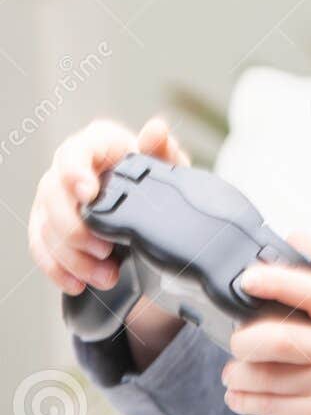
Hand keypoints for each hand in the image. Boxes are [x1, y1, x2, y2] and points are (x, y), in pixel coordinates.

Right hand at [30, 117, 191, 365]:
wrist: (149, 202)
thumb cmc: (154, 175)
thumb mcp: (165, 163)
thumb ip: (160, 148)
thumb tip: (156, 130)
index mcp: (94, 146)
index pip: (73, 154)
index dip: (75, 172)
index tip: (88, 193)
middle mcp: (65, 170)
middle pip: (52, 196)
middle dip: (76, 229)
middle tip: (107, 251)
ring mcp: (53, 198)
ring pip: (46, 228)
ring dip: (73, 257)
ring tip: (107, 277)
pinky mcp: (48, 225)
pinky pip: (41, 248)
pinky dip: (57, 269)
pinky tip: (77, 284)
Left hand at [221, 235, 310, 414]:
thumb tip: (297, 235)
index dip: (276, 282)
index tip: (247, 279)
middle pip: (276, 338)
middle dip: (243, 342)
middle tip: (239, 345)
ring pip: (262, 376)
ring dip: (237, 375)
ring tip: (237, 375)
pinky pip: (264, 404)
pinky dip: (242, 399)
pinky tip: (243, 396)